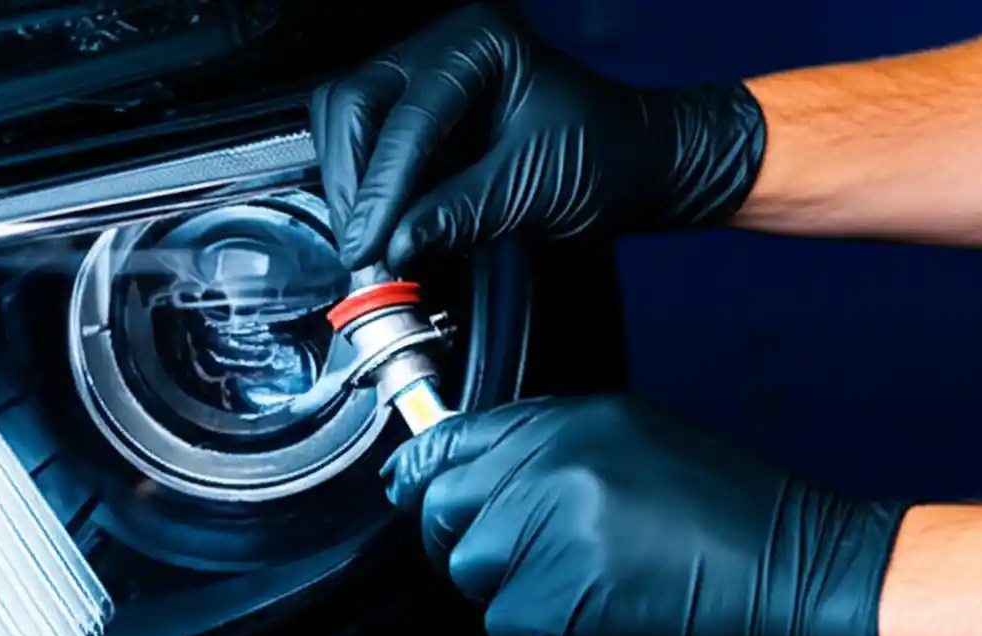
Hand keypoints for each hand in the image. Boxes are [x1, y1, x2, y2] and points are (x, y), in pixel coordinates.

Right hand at [311, 2, 765, 272]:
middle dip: (352, 180)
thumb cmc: (606, 157)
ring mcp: (424, 74)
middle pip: (353, 103)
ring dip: (349, 183)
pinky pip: (365, 141)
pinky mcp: (417, 111)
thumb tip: (393, 246)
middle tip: (362, 247)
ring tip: (367, 242)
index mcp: (477, 43)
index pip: (408, 117)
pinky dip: (364, 186)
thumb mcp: (531, 190)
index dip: (382, 188)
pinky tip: (376, 224)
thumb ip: (456, 214)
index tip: (370, 245)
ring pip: (346, 119)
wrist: (634, 163)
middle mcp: (441, 46)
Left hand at [383, 395, 909, 635]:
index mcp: (570, 422)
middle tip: (503, 555)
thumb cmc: (735, 514)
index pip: (452, 438)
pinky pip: (505, 622)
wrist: (806, 573)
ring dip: (508, 586)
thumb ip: (552, 449)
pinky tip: (595, 612)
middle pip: (442, 506)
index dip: (421, 469)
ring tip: (577, 582)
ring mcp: (549, 529)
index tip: (409, 486)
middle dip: (458, 535)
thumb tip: (482, 473)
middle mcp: (550, 465)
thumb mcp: (637, 444)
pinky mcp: (557, 598)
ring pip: (469, 569)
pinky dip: (539, 630)